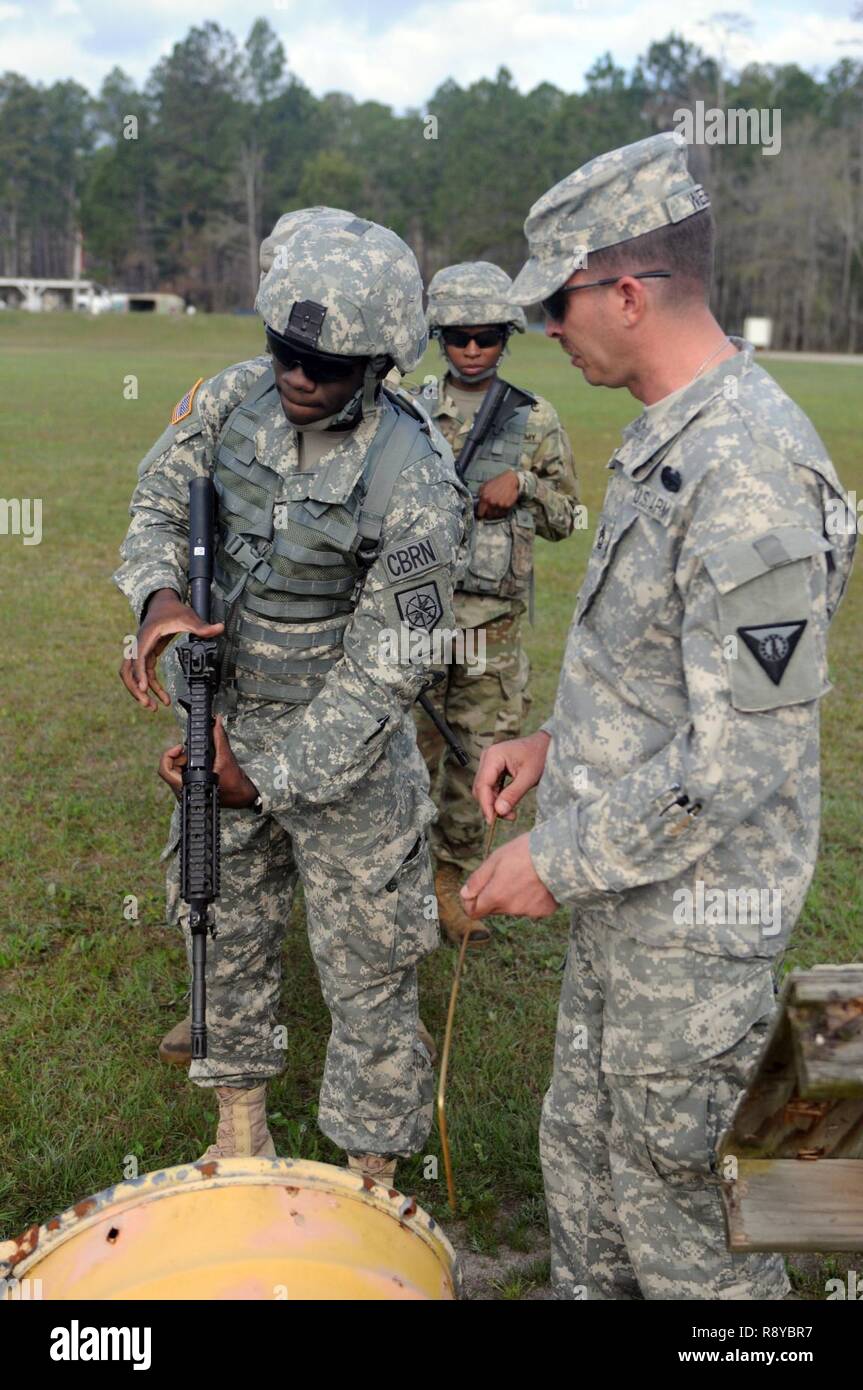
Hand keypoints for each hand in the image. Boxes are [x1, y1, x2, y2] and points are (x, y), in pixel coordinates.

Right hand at [119, 588, 223, 711]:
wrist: (162, 602)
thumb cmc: (173, 609)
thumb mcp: (188, 617)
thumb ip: (202, 626)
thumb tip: (220, 628)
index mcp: (146, 636)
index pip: (139, 658)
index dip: (140, 674)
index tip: (144, 688)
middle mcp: (138, 645)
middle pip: (128, 671)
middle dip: (135, 689)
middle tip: (148, 704)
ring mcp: (140, 651)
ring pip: (131, 675)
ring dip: (139, 692)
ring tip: (152, 707)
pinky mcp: (145, 655)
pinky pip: (143, 675)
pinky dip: (150, 687)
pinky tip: (162, 698)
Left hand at [158, 716, 259, 808]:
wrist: (240, 795)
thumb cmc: (234, 782)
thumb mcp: (226, 758)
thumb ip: (219, 738)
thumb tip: (216, 722)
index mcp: (189, 785)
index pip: (165, 770)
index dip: (170, 754)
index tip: (181, 747)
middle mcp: (184, 791)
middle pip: (168, 768)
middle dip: (178, 756)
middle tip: (189, 751)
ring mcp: (185, 791)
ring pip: (174, 771)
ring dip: (183, 760)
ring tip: (196, 757)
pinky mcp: (189, 789)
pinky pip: (180, 774)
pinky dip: (187, 766)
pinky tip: (198, 763)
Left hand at [460, 833, 557, 919]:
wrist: (560, 854)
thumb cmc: (525, 851)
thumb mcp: (496, 859)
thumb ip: (478, 879)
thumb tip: (464, 895)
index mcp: (496, 896)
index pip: (474, 912)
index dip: (470, 902)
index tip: (474, 891)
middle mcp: (511, 909)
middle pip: (493, 909)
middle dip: (492, 896)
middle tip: (503, 875)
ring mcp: (529, 911)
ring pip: (512, 907)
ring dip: (512, 896)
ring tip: (523, 875)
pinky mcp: (544, 910)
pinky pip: (531, 907)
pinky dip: (530, 898)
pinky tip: (537, 882)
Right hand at [473, 730, 549, 822]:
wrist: (547, 744)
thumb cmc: (540, 756)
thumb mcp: (529, 777)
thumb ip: (513, 794)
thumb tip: (499, 811)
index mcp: (493, 756)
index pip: (483, 784)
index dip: (486, 804)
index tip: (492, 821)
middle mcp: (487, 757)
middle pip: (481, 788)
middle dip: (491, 805)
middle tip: (508, 817)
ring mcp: (489, 762)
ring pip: (485, 789)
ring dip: (495, 804)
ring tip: (511, 814)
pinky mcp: (494, 768)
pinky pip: (491, 787)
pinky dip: (498, 798)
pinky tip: (509, 806)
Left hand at [476, 469, 520, 518]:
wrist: (509, 480)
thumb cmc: (496, 482)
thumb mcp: (484, 486)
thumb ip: (480, 495)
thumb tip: (478, 504)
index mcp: (485, 497)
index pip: (480, 512)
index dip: (481, 513)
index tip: (482, 513)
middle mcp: (492, 502)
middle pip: (488, 515)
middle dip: (488, 513)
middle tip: (490, 510)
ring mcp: (500, 504)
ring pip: (496, 515)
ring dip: (495, 512)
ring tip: (496, 507)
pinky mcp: (507, 505)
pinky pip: (503, 513)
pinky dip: (502, 510)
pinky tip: (501, 505)